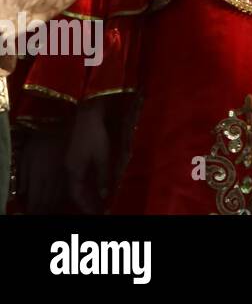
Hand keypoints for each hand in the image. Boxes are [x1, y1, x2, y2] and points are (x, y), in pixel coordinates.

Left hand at [19, 126, 69, 212]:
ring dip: (55, 206)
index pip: (37, 200)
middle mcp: (53, 179)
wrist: (70, 127)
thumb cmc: (45, 139)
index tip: (33, 216)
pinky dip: (65, 197)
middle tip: (43, 216)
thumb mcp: (27, 155)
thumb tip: (22, 192)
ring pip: (60, 197)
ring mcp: (65, 176)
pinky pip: (69, 189)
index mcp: (40, 176)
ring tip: (52, 212)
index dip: (35, 210)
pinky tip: (62, 201)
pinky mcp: (75, 173)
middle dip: (45, 211)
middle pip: (48, 201)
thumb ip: (24, 176)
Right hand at [66, 99, 110, 213]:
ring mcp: (71, 162)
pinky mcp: (75, 156)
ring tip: (98, 202)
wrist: (86, 115)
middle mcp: (70, 169)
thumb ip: (103, 175)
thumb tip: (105, 194)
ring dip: (86, 194)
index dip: (86, 205)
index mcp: (74, 170)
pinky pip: (79, 176)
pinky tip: (95, 186)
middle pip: (76, 191)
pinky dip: (86, 184)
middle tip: (98, 211)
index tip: (95, 213)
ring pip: (77, 184)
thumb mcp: (102, 156)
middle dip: (86, 202)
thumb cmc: (95, 135)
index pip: (77, 194)